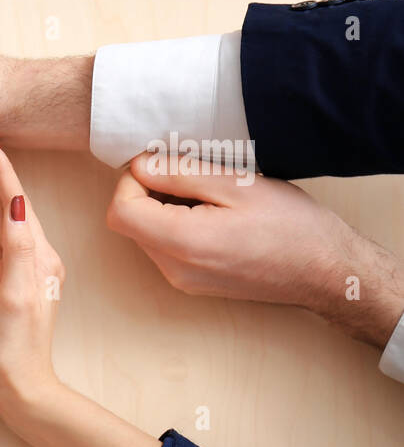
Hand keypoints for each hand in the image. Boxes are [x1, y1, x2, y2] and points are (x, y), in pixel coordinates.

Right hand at [0, 138, 65, 413]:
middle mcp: (34, 259)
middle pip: (13, 207)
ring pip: (2, 221)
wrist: (18, 384)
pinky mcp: (5, 284)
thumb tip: (16, 206)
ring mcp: (20, 271)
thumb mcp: (15, 293)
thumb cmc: (17, 345)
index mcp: (39, 257)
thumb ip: (17, 248)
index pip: (19, 204)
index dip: (3, 173)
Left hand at [107, 153, 403, 348]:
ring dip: (162, 208)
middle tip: (189, 173)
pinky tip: (211, 213)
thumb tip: (138, 165)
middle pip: (129, 223)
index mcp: (182, 244)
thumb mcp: (236, 184)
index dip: (131, 181)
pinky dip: (174, 224)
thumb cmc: (291, 225)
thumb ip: (180, 174)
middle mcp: (174, 269)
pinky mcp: (192, 283)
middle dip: (147, 191)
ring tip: (207, 193)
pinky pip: (164, 248)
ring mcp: (181, 280)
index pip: (120, 211)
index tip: (161, 164)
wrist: (325, 271)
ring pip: (146, 234)